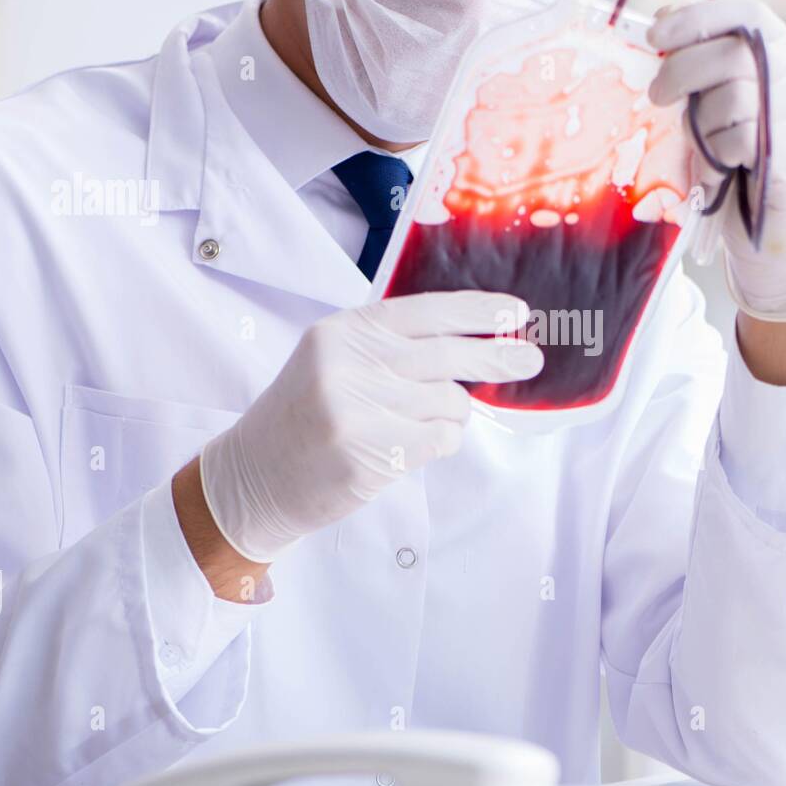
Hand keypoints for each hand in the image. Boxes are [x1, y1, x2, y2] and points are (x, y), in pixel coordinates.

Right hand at [198, 291, 543, 564]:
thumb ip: (393, 346)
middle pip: (448, 354)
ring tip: (410, 424)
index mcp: (344, 332)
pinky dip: (439, 442)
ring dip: (449, 415)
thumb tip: (476, 342)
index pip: (426, 310)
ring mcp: (358, 410)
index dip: (478, 310)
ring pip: (450, 402)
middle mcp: (350, 364)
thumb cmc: (307, 416)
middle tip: (530, 360)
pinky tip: (407, 447)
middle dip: (497, 356)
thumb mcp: (337, 361)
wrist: (255, 476)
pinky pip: (441, 439)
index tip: (516, 312)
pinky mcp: (370, 454)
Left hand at [648, 0, 785, 322]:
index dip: (698, 18)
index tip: (656, 34)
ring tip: (701, 150)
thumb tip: (661, 26)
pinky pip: (742, 139)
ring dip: (702, 124)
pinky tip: (716, 175)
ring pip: (737, 96)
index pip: (749, 16)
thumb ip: (706, 77)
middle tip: (658, 95)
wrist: (776, 252)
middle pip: (737, 51)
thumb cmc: (740, 181)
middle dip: (684, 70)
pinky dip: (714, 157)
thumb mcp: (719, 117)